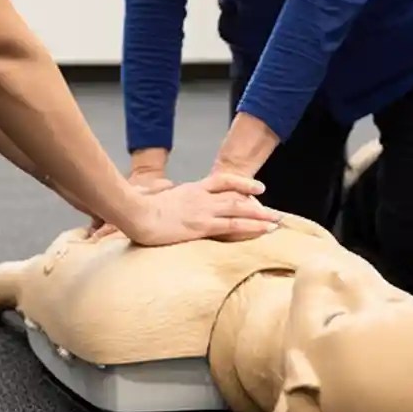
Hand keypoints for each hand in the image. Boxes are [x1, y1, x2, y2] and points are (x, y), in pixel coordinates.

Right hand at [119, 172, 282, 246]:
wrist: (135, 214)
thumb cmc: (139, 209)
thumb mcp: (156, 198)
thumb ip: (166, 196)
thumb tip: (165, 195)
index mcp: (191, 189)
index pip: (222, 181)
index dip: (242, 183)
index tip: (258, 188)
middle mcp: (201, 197)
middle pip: (236, 196)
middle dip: (258, 204)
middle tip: (275, 212)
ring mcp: (203, 211)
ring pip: (239, 210)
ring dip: (260, 216)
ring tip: (277, 222)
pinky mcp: (202, 226)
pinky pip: (232, 226)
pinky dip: (251, 227)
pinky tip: (263, 230)